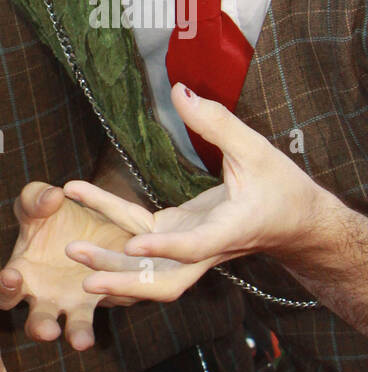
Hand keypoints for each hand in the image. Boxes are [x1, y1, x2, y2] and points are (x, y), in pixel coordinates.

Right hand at [0, 181, 135, 350]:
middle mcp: (45, 296)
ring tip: (82, 339)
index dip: (5, 288)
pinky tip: (118, 292)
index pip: (4, 292)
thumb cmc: (53, 214)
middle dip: (40, 328)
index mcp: (21, 275)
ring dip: (77, 334)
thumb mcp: (39, 199)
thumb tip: (51, 196)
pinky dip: (112, 300)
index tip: (13, 277)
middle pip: (36, 324)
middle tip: (47, 328)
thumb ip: (36, 196)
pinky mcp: (103, 297)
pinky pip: (112, 305)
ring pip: (73, 328)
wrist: (92, 218)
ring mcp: (75, 302)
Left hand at [62, 84, 323, 303]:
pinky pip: (144, 245)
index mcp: (230, 230)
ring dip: (113, 267)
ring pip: (151, 271)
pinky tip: (83, 224)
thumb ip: (217, 122)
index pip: (195, 246)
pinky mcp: (180, 236)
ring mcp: (190, 246)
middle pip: (165, 280)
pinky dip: (116, 242)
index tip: (133, 244)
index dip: (165, 246)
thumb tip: (179, 90)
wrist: (299, 223)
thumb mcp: (257, 149)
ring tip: (72, 254)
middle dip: (125, 280)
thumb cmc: (283, 187)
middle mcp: (206, 248)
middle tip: (83, 274)